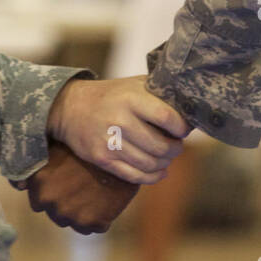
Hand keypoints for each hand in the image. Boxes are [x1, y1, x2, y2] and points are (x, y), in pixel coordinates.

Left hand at [13, 141, 137, 234]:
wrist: (122, 148)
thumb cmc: (87, 143)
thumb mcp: (56, 146)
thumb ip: (33, 164)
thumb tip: (18, 185)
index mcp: (38, 183)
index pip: (37, 200)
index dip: (50, 191)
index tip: (63, 182)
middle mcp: (49, 201)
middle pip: (55, 213)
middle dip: (65, 202)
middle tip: (82, 185)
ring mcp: (71, 214)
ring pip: (73, 221)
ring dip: (82, 211)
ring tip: (95, 191)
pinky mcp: (93, 222)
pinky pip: (93, 227)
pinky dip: (99, 217)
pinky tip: (105, 199)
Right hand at [46, 74, 189, 183]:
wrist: (70, 107)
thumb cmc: (110, 95)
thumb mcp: (133, 84)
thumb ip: (158, 93)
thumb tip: (190, 108)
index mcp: (130, 98)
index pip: (166, 118)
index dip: (181, 128)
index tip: (184, 129)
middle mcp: (120, 120)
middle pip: (161, 147)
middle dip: (175, 149)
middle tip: (177, 146)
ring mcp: (110, 142)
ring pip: (150, 164)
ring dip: (165, 164)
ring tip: (167, 157)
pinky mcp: (103, 159)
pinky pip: (135, 176)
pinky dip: (152, 177)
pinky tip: (159, 171)